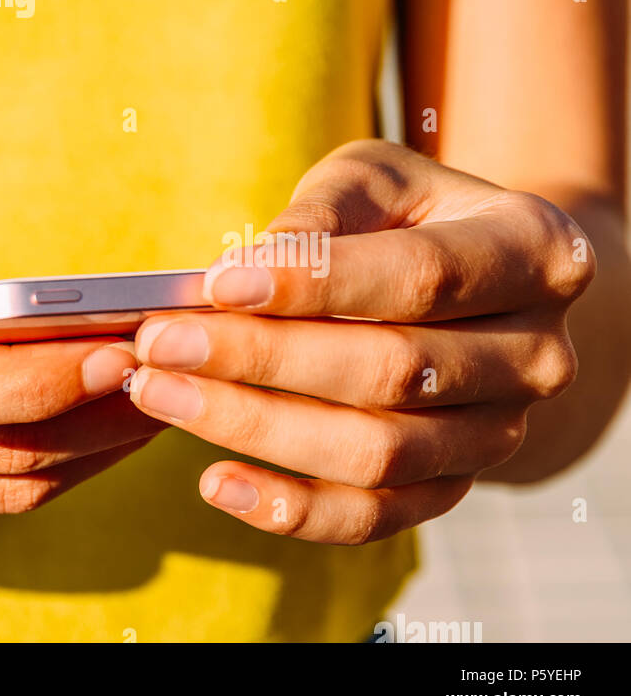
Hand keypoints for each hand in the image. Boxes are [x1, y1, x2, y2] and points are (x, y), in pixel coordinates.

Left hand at [127, 140, 594, 543]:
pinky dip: (292, 510)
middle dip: (259, 358)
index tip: (218, 284)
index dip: (316, 283)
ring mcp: (500, 431)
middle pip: (390, 371)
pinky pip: (374, 516)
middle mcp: (535, 353)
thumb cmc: (409, 214)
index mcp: (532, 252)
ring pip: (376, 451)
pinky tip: (214, 480)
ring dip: (254, 428)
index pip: (419, 277)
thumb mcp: (375, 179)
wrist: (475, 278)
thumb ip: (322, 213)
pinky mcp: (455, 485)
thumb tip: (248, 270)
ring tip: (160, 393)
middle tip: (160, 343)